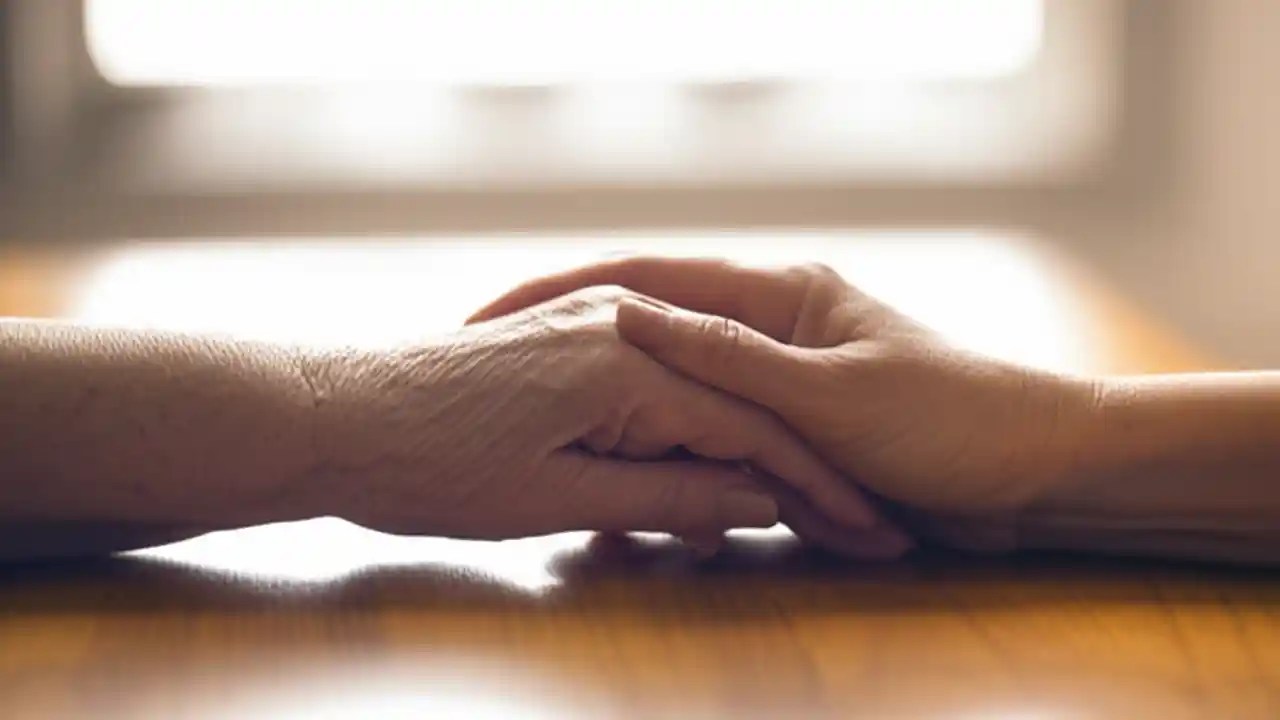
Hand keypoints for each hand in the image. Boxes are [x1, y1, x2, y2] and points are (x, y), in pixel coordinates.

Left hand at [307, 286, 908, 556]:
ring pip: (689, 400)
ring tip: (757, 526)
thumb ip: (668, 498)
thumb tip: (756, 504)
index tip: (862, 525)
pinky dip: (665, 441)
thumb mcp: (560, 498)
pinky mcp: (560, 339)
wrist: (327, 416)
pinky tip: (668, 485)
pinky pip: (642, 391)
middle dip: (787, 475)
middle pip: (731, 408)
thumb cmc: (431, 466)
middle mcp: (619, 326)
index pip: (750, 430)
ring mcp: (587, 325)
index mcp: (630, 362)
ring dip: (723, 463)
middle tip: (846, 527)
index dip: (809, 486)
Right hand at [471, 258, 1104, 551]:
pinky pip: (725, 438)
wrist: (1036, 470)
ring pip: (688, 398)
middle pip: (661, 336)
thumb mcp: (824, 392)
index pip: (654, 277)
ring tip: (564, 458)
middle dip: (594, 369)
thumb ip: (727, 357)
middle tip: (515, 398)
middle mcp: (776, 323)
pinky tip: (650, 497)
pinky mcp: (799, 422)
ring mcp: (785, 374)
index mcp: (779, 294)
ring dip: (642, 428)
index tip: (498, 317)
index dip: (573, 292)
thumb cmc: (944, 420)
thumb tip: (628, 311)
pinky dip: (693, 468)